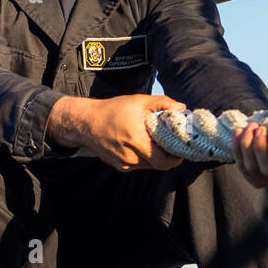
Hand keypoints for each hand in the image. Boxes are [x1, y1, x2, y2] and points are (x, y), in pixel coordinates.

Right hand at [47, 94, 184, 171]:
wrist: (85, 123)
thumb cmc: (112, 110)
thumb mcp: (138, 101)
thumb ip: (162, 103)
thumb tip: (182, 107)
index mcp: (136, 141)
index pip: (164, 161)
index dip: (176, 158)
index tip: (182, 149)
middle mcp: (130, 157)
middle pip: (159, 165)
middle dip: (169, 157)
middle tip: (173, 146)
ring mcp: (124, 164)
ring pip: (149, 165)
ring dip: (156, 157)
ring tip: (157, 142)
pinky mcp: (119, 166)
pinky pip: (139, 164)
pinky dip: (145, 157)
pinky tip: (143, 144)